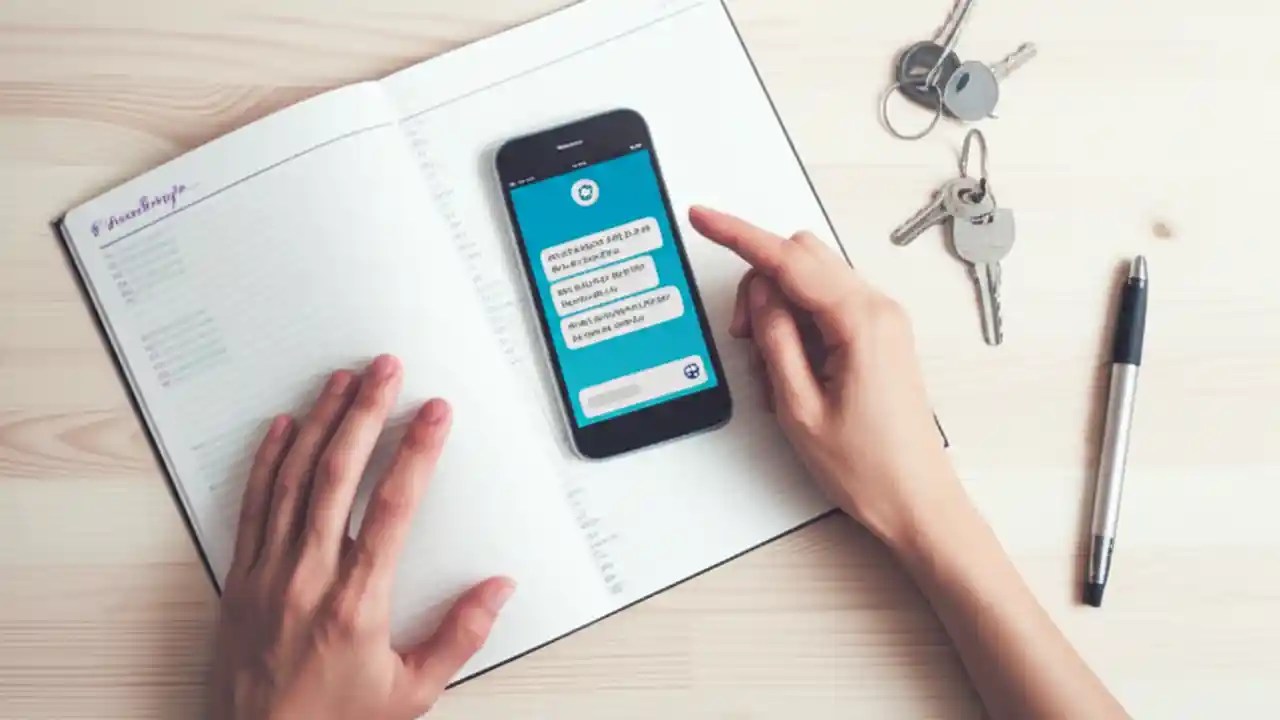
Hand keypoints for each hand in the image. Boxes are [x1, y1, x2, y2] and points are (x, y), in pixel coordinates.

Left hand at [210, 355, 513, 719]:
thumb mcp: (411, 692)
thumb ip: (459, 636)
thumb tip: (497, 589)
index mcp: (356, 603)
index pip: (393, 507)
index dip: (417, 452)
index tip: (434, 414)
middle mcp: (308, 577)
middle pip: (338, 475)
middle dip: (366, 413)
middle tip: (384, 371)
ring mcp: (268, 574)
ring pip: (292, 480)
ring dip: (319, 423)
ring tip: (339, 381)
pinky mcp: (239, 579)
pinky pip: (252, 506)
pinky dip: (266, 461)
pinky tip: (282, 427)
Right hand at [689, 206, 961, 544]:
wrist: (916, 501)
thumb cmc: (868, 468)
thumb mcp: (798, 406)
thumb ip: (774, 339)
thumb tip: (759, 293)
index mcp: (861, 321)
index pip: (787, 259)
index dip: (738, 234)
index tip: (705, 218)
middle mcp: (878, 310)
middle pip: (801, 257)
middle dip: (759, 284)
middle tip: (744, 338)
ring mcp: (881, 321)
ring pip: (811, 279)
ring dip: (778, 306)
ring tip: (770, 365)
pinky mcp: (878, 336)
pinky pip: (826, 304)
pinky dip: (798, 322)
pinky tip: (790, 367)